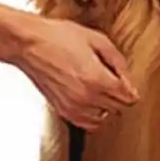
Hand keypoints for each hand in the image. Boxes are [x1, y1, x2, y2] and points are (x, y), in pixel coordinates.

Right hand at [9, 16, 139, 130]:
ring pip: (104, 118)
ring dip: (106, 106)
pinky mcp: (62, 111)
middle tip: (110, 78)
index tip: (124, 79)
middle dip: (119, 95)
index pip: (129, 98)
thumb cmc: (57, 37)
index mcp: (97, 79)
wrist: (29, 43)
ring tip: (99, 88)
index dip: (130, 87)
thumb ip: (119, 62)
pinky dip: (92, 114)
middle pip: (118, 109)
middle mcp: (85, 97)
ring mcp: (73, 107)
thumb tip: (129, 80)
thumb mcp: (97, 39)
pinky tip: (89, 98)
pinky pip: (87, 123)